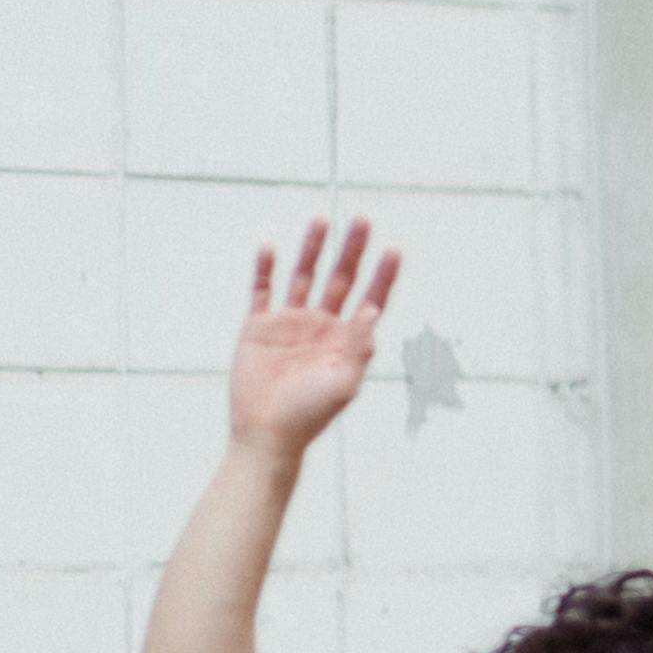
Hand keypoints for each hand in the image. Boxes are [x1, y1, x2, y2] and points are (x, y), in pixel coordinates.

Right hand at [230, 218, 399, 460]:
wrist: (266, 434)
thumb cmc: (309, 415)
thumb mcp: (343, 383)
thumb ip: (360, 347)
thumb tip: (373, 310)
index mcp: (346, 339)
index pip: (370, 298)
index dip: (383, 275)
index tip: (394, 248)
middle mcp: (321, 325)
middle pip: (340, 277)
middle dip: (352, 249)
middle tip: (362, 219)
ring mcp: (289, 322)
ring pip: (303, 275)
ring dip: (312, 248)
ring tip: (321, 219)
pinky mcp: (258, 326)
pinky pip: (262, 290)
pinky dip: (265, 269)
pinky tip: (271, 248)